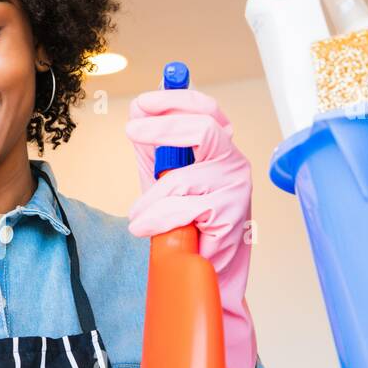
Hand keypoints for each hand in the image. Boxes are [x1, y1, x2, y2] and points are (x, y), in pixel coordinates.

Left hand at [125, 88, 257, 367]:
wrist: (207, 268)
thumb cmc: (188, 220)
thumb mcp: (167, 176)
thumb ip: (155, 147)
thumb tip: (138, 113)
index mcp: (220, 147)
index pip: (205, 109)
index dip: (176, 99)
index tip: (144, 102)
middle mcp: (233, 162)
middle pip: (203, 129)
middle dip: (163, 127)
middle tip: (133, 130)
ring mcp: (234, 188)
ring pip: (184, 178)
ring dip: (151, 197)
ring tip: (137, 215)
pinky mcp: (230, 215)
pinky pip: (184, 209)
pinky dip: (157, 218)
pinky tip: (144, 227)